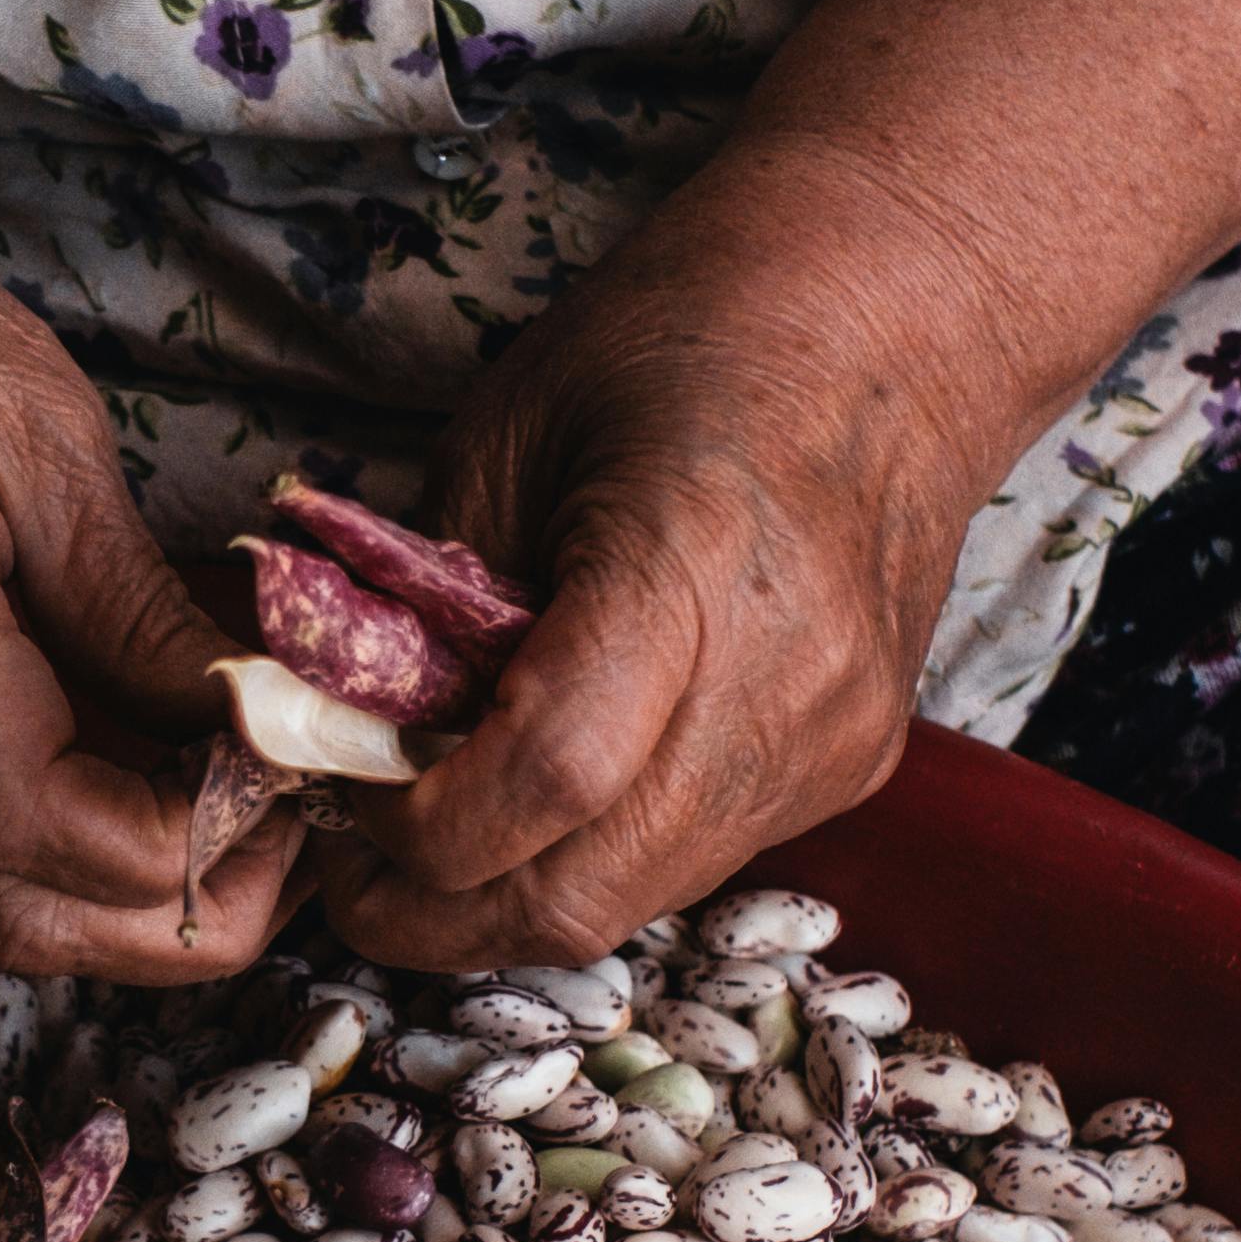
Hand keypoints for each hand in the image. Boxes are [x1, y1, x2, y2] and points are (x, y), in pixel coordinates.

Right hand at [0, 0, 293, 981]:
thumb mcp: (35, 428)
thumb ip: (135, 606)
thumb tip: (261, 725)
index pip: (39, 819)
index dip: (189, 833)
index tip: (294, 774)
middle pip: (13, 914)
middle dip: (178, 910)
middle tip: (289, 830)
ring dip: (117, 904)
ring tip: (225, 814)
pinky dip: (47, 861)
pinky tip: (125, 786)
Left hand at [323, 171, 991, 975]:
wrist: (897, 325)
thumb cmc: (689, 339)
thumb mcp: (509, 436)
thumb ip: (427, 603)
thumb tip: (345, 741)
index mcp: (689, 569)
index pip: (546, 780)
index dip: (417, 828)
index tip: (343, 797)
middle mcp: (782, 686)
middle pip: (581, 895)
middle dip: (437, 915)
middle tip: (351, 868)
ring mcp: (831, 744)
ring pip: (635, 902)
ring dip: (512, 895)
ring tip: (438, 828)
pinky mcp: (852, 769)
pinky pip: (692, 858)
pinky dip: (597, 852)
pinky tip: (548, 794)